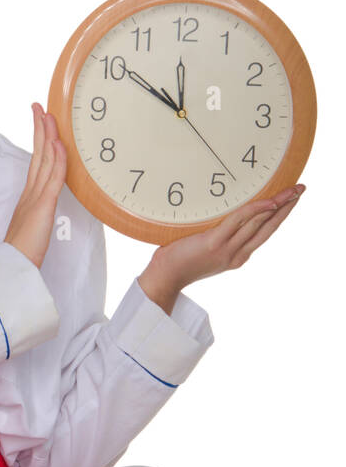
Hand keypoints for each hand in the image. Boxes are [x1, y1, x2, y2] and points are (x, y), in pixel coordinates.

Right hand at [4, 102, 66, 268]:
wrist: (13, 267)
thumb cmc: (21, 253)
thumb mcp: (31, 229)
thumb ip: (35, 216)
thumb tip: (40, 211)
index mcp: (28, 197)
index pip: (36, 163)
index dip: (39, 142)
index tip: (40, 124)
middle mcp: (30, 193)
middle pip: (38, 154)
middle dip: (40, 129)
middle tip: (39, 108)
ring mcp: (36, 197)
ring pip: (45, 160)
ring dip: (48, 136)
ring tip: (48, 115)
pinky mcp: (43, 206)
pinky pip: (53, 178)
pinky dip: (57, 160)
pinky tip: (59, 144)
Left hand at [139, 184, 306, 307]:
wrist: (164, 277)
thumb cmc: (179, 260)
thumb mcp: (205, 249)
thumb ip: (219, 236)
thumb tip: (222, 215)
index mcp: (237, 256)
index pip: (265, 232)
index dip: (280, 215)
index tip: (292, 200)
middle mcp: (237, 254)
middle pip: (269, 226)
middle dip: (287, 207)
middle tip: (301, 189)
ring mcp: (228, 249)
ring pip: (260, 222)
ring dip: (278, 204)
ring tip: (292, 190)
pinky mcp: (215, 243)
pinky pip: (240, 221)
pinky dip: (256, 210)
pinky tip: (269, 200)